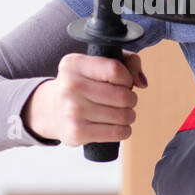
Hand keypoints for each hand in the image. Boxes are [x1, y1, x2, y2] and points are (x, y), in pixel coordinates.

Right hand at [24, 52, 147, 144]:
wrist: (52, 110)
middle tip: (124, 100)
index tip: (124, 82)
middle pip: (122, 95)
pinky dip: (124, 130)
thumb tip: (142, 82)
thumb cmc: (83, 84)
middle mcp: (70, 86)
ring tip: (120, 113)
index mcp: (74, 64)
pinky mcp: (77, 132)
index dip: (127, 78)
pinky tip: (117, 126)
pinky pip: (117, 133)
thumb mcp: (97, 64)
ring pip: (123, 115)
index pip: (115, 70)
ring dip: (129, 115)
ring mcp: (72, 111)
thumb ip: (127, 61)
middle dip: (131, 99)